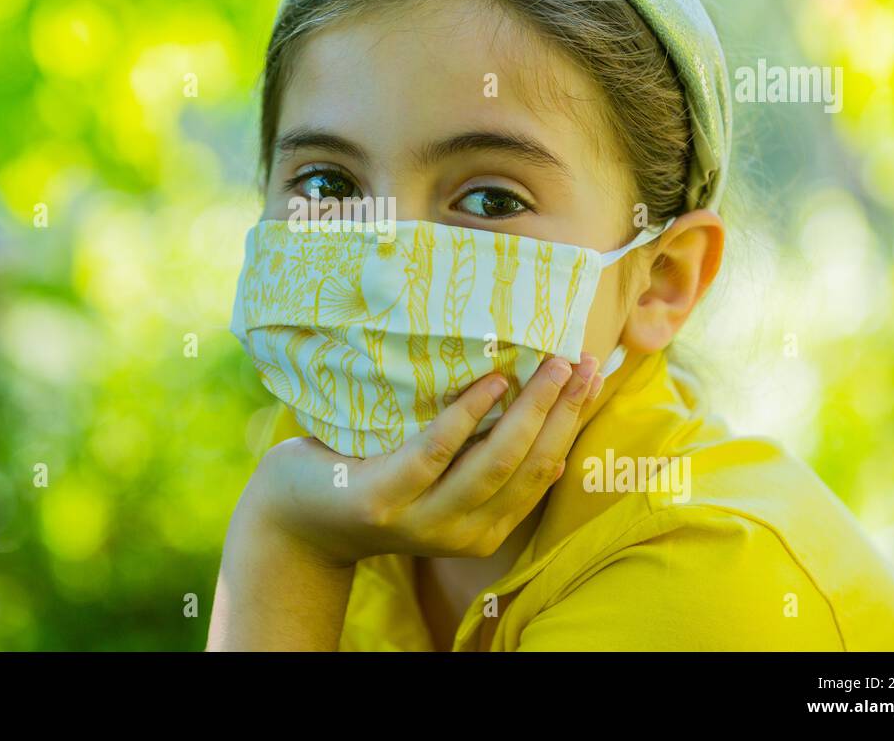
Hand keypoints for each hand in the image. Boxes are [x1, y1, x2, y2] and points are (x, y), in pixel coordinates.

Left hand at [247, 353, 603, 567]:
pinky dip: (467, 418)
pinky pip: (434, 454)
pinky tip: (490, 383)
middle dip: (563, 411)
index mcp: (484, 527)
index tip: (595, 374)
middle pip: (530, 467)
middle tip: (583, 360)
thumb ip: (482, 459)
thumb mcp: (438, 477)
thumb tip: (545, 426)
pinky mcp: (382, 501)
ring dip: (528, 411)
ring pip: (493, 464)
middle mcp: (462, 533)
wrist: (298, 515)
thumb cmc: (375, 476)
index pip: (546, 472)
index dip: (574, 423)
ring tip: (549, 365)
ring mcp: (422, 521)